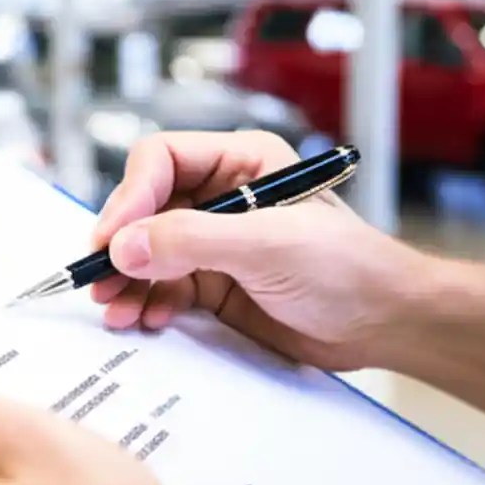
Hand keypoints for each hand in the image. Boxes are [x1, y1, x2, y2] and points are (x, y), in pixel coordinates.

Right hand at [93, 131, 439, 371]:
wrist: (386, 323)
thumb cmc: (348, 268)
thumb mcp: (268, 246)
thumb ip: (193, 240)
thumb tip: (125, 245)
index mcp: (242, 162)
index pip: (162, 162)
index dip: (130, 197)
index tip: (112, 241)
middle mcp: (223, 196)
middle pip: (146, 209)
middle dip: (120, 246)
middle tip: (99, 283)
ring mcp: (217, 243)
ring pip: (149, 253)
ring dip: (127, 280)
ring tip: (116, 310)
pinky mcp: (217, 284)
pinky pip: (165, 287)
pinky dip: (148, 302)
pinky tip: (146, 319)